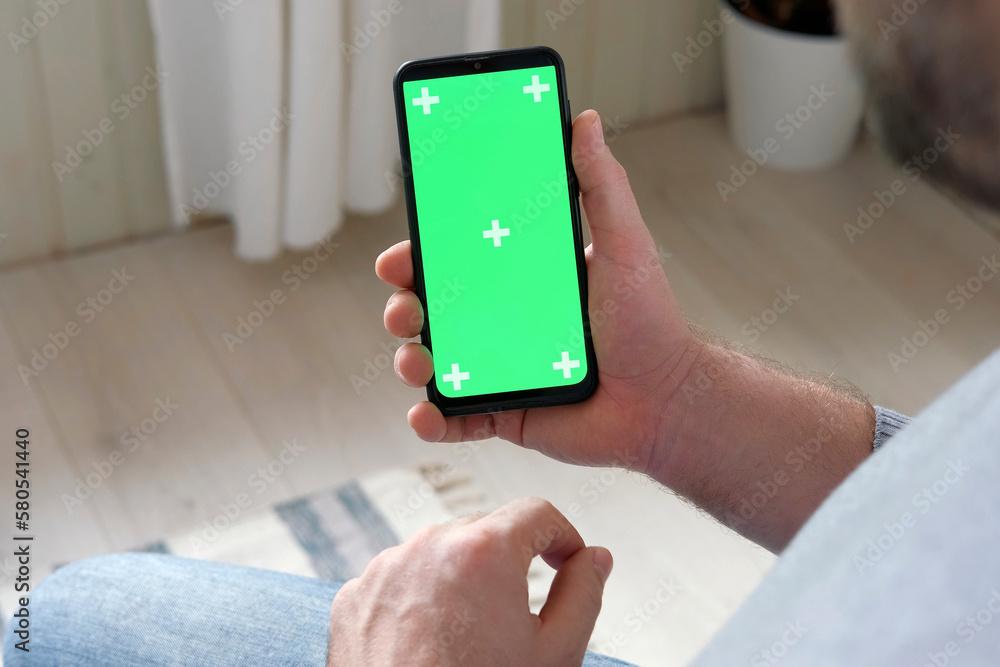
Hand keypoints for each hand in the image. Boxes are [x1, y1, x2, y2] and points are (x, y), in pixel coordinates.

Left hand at [327, 497, 612, 666]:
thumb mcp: (555, 655)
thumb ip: (583, 593)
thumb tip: (594, 558)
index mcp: (482, 551)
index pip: (537, 513)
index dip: (563, 537)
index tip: (565, 562)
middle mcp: (428, 547)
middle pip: (485, 532)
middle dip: (508, 563)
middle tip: (519, 618)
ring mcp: (384, 570)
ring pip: (439, 555)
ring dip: (461, 581)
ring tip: (469, 639)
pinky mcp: (352, 597)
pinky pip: (399, 580)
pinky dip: (418, 600)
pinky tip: (428, 645)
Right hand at [378, 109, 877, 552]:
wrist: (669, 401)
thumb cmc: (650, 322)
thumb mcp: (623, 244)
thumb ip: (602, 184)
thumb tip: (584, 121)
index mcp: (522, 280)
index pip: (456, 261)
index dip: (418, 257)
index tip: (397, 255)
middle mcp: (504, 322)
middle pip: (432, 311)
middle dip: (403, 308)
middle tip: (405, 309)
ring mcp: (501, 370)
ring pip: (434, 364)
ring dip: (409, 362)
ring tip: (417, 364)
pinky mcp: (506, 415)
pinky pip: (456, 420)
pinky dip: (431, 421)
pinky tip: (425, 415)